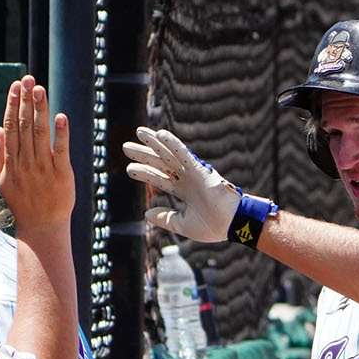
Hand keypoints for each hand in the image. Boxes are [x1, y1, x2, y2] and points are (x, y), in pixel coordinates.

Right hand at [0, 76, 73, 230]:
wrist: (41, 227)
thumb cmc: (24, 203)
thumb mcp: (4, 181)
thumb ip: (0, 155)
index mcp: (11, 161)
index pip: (11, 126)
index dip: (13, 104)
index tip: (16, 86)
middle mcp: (25, 162)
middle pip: (24, 125)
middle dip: (25, 100)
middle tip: (29, 79)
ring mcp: (43, 168)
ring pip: (39, 133)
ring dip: (39, 110)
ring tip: (40, 89)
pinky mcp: (61, 175)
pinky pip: (60, 151)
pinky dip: (60, 133)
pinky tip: (60, 116)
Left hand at [122, 127, 240, 242]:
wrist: (233, 224)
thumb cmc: (213, 226)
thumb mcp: (182, 224)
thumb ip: (165, 218)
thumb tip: (146, 213)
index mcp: (184, 191)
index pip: (160, 179)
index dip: (144, 173)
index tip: (129, 169)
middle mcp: (187, 179)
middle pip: (161, 163)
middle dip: (144, 154)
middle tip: (126, 147)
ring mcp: (193, 173)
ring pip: (169, 154)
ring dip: (154, 143)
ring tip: (138, 132)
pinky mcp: (199, 170)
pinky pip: (184, 153)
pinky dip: (172, 144)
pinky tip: (160, 134)